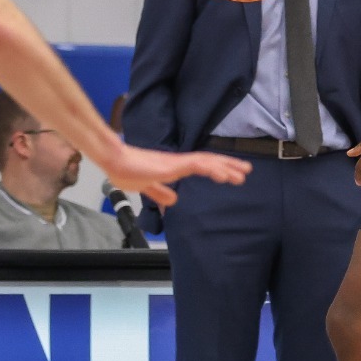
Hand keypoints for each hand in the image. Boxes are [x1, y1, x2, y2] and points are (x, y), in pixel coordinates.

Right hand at [96, 145, 248, 207]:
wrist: (113, 163)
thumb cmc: (125, 171)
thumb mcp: (147, 187)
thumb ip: (160, 192)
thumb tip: (173, 200)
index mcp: (173, 166)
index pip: (201, 165)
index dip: (217, 168)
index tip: (233, 174)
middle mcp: (178, 162)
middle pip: (209, 161)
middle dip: (229, 165)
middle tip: (247, 170)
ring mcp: (176, 162)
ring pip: (207, 161)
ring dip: (226, 167)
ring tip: (243, 173)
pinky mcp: (172, 165)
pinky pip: (196, 165)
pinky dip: (212, 168)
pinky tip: (224, 174)